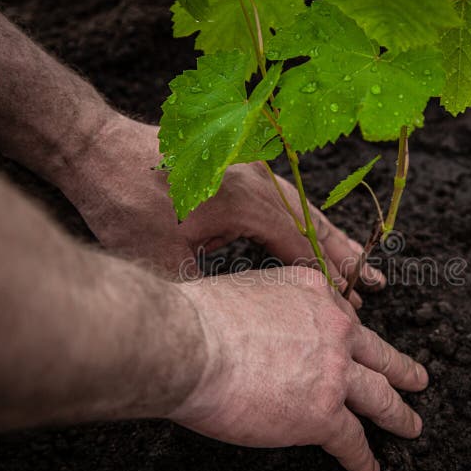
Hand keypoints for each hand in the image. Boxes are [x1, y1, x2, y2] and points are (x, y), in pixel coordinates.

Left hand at [62, 114, 383, 305]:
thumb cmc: (123, 201)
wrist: (94, 147)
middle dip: (345, 256)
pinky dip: (299, 220)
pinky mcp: (233, 164)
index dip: (326, 281)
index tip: (349, 306)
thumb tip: (233, 323)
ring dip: (327, 236)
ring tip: (355, 259)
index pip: (301, 249)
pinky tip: (301, 236)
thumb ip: (205, 290)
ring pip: (301, 207)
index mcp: (246, 204)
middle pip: (314, 223)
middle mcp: (256, 181)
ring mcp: (246, 168)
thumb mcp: (161, 258)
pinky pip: (280, 196)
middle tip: (376, 282)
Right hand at [170, 267, 428, 470]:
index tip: (362, 347)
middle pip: (377, 354)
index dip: (355, 337)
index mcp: (314, 293)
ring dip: (399, 414)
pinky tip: (368, 469)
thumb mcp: (248, 286)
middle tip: (418, 380)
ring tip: (411, 426)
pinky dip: (362, 458)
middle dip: (401, 369)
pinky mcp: (323, 414)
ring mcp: (334, 372)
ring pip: (379, 397)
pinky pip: (352, 441)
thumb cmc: (200, 316)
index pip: (346, 318)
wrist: (190, 344)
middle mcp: (334, 328)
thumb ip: (272, 304)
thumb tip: (269, 325)